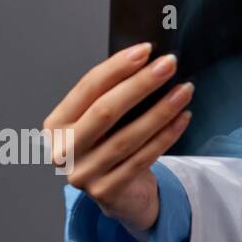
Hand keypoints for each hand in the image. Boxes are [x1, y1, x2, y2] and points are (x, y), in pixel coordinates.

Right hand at [42, 43, 193, 233]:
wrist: (119, 192)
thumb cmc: (110, 144)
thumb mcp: (102, 121)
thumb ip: (114, 94)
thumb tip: (149, 61)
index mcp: (57, 125)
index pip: (87, 88)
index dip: (117, 67)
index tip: (145, 50)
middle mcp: (64, 150)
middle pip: (105, 111)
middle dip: (141, 84)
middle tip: (169, 64)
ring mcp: (83, 174)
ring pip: (127, 137)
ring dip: (161, 110)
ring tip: (184, 90)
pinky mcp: (107, 191)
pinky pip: (142, 159)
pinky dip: (166, 136)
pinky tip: (183, 117)